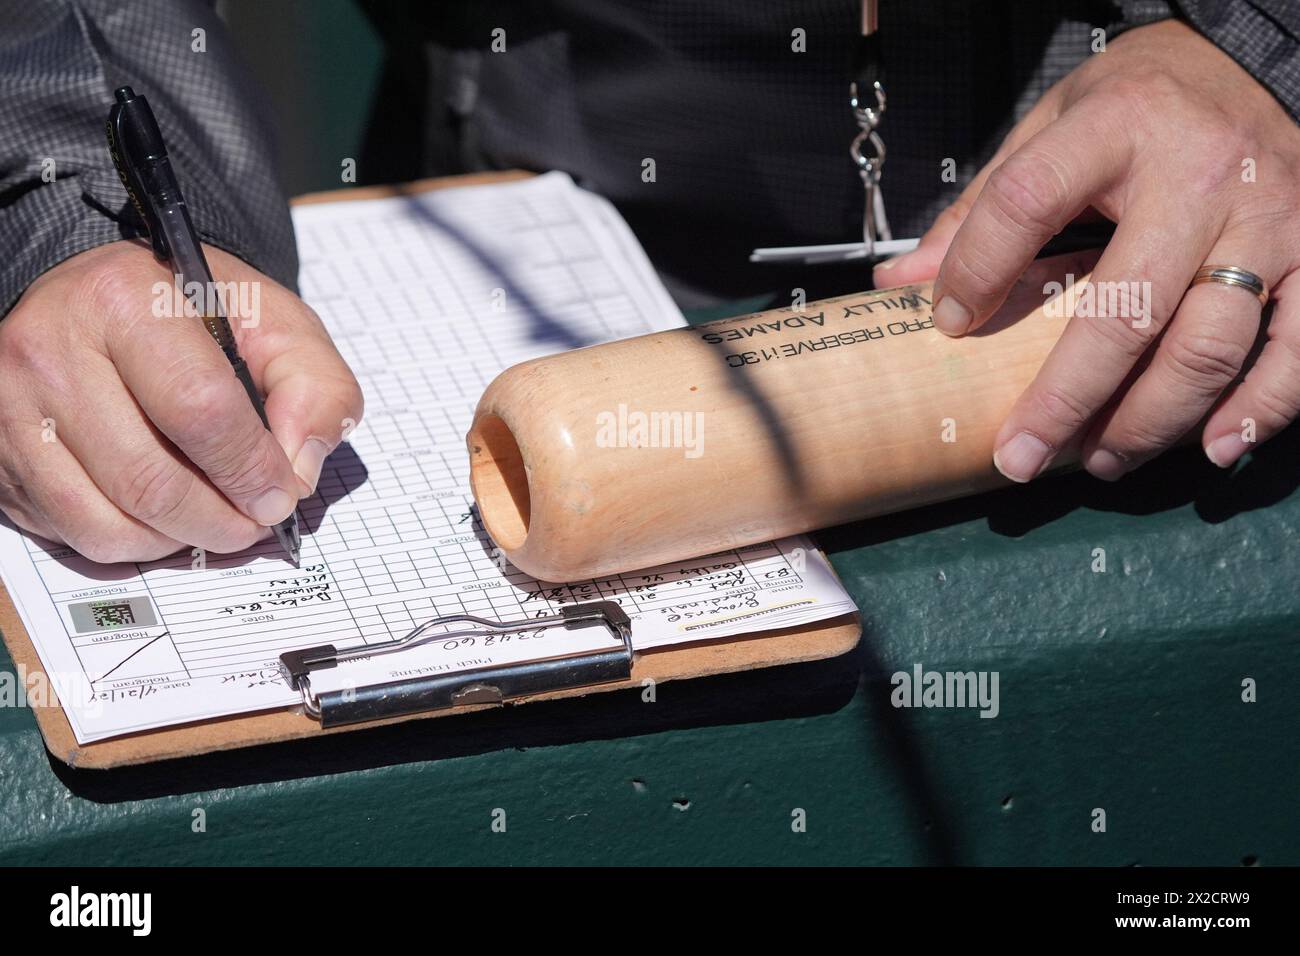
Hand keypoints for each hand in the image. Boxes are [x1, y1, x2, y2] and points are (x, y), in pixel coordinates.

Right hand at [0, 240, 362, 560]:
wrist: (110, 298)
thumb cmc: (197, 313)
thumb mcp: (277, 323)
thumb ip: (316, 388)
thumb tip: (299, 469)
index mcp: (126, 300)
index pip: (198, 409)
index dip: (250, 468)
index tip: (281, 493)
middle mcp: (51, 351)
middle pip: (149, 481)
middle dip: (221, 520)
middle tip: (256, 520)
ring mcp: (14, 407)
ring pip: (108, 522)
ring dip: (180, 539)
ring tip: (217, 517)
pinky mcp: (1, 455)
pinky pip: (74, 533)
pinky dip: (135, 541)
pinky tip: (165, 514)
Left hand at [876, 20, 1299, 481]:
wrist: (1260, 61)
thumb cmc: (1143, 100)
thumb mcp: (1054, 123)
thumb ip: (984, 205)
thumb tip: (900, 284)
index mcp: (1116, 129)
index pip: (1028, 202)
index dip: (979, 269)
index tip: (947, 326)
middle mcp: (1199, 177)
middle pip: (1127, 310)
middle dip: (1067, 399)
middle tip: (1020, 456)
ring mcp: (1269, 220)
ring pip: (1209, 343)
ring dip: (1150, 421)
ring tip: (1100, 460)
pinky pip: (1296, 347)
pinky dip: (1261, 408)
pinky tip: (1214, 448)